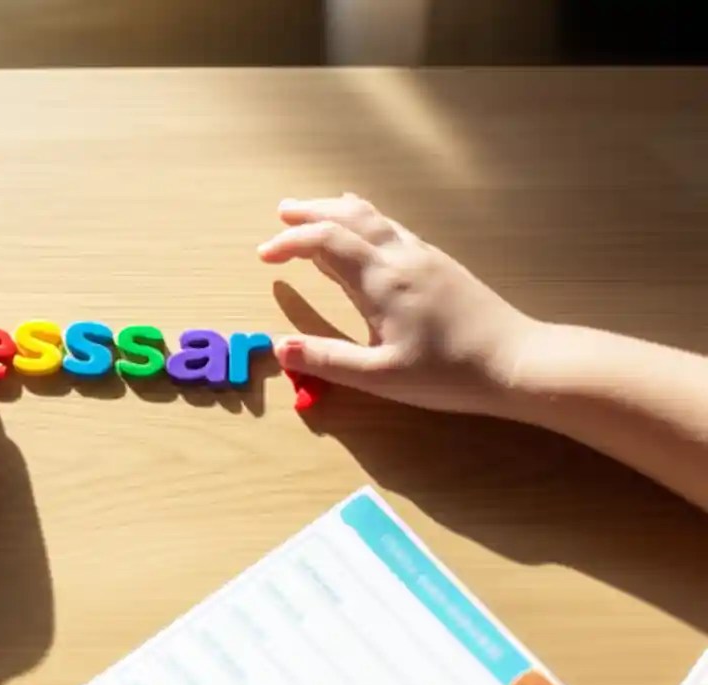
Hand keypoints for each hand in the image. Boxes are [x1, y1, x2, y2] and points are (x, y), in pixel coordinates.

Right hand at [259, 193, 538, 415]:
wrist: (518, 363)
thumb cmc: (448, 374)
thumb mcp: (380, 376)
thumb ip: (327, 360)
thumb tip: (278, 346)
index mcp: (382, 280)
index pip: (325, 241)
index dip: (289, 242)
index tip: (264, 256)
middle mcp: (401, 257)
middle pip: (349, 216)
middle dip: (311, 211)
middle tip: (282, 212)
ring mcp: (424, 256)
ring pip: (374, 217)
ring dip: (338, 210)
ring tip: (315, 210)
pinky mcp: (441, 264)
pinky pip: (393, 228)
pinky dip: (365, 221)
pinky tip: (366, 232)